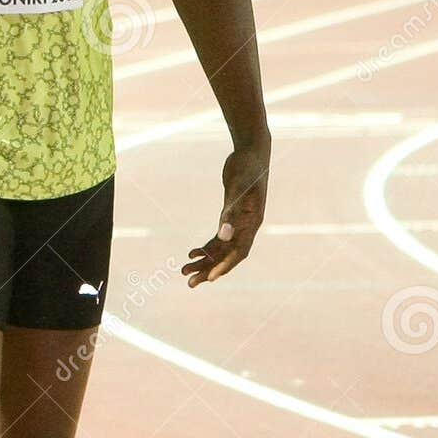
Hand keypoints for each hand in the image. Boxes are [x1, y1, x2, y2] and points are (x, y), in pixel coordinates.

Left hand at [182, 140, 268, 287]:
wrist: (251, 153)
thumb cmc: (247, 168)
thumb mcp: (239, 188)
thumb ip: (232, 212)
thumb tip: (223, 236)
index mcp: (253, 224)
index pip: (238, 252)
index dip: (224, 266)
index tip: (209, 279)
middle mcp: (247, 227)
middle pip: (227, 256)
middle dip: (208, 271)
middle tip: (189, 284)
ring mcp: (238, 223)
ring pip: (220, 249)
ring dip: (203, 262)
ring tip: (184, 272)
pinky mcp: (229, 216)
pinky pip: (218, 238)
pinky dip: (205, 247)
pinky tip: (191, 253)